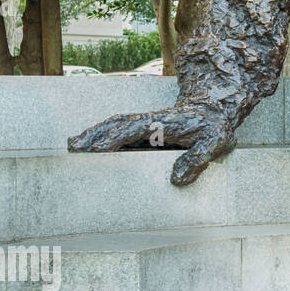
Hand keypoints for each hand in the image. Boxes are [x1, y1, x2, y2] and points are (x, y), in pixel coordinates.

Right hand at [67, 103, 235, 185]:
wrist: (216, 110)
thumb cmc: (215, 128)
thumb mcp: (216, 142)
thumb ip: (199, 159)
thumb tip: (177, 180)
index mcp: (163, 123)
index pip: (133, 129)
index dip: (113, 138)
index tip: (95, 150)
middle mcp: (150, 121)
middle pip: (117, 124)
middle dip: (94, 134)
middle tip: (72, 148)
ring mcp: (146, 124)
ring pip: (115, 126)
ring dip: (94, 133)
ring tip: (72, 146)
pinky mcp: (146, 130)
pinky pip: (120, 132)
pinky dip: (103, 136)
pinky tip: (91, 147)